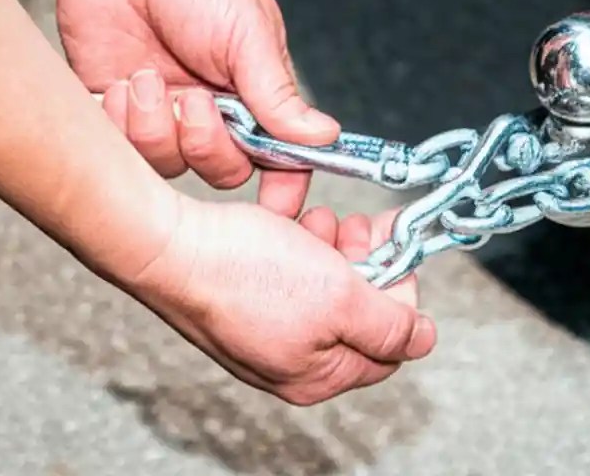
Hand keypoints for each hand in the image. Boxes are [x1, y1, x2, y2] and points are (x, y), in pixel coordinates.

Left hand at [57, 0, 338, 217]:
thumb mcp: (247, 36)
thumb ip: (278, 96)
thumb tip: (325, 137)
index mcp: (254, 92)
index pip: (278, 158)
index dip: (281, 188)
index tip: (276, 207)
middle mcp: (212, 107)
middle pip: (221, 170)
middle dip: (207, 145)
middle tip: (195, 102)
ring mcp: (163, 110)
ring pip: (167, 164)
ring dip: (157, 128)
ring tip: (148, 80)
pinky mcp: (115, 107)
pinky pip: (120, 147)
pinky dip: (120, 121)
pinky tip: (121, 85)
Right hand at [130, 199, 435, 405]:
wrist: (165, 244)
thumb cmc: (241, 275)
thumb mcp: (339, 299)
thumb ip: (389, 323)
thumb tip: (424, 339)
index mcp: (315, 375)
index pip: (388, 346)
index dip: (401, 294)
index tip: (400, 252)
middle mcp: (287, 357)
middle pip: (354, 310)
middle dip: (363, 261)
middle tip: (359, 227)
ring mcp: (261, 324)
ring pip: (320, 279)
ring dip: (329, 242)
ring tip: (319, 220)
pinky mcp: (239, 291)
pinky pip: (284, 263)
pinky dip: (292, 235)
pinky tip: (286, 213)